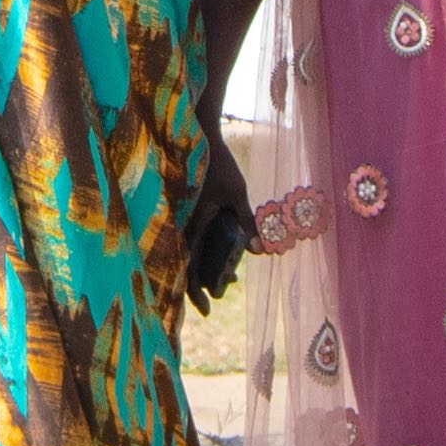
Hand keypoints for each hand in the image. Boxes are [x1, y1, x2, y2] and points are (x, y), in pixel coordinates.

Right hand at [182, 132, 254, 305]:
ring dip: (209, 266)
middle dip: (204, 283)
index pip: (190, 268)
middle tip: (221, 295)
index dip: (196, 292)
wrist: (201, 136)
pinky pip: (197, 237)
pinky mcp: (192, 209)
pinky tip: (227, 250)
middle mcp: (185, 224)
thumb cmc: (220, 164)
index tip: (209, 309)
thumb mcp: (238, 193)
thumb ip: (247, 221)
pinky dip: (210, 248)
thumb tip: (260, 250)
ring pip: (194, 251)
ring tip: (229, 278)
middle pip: (190, 264)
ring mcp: (187, 217)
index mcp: (193, 225)